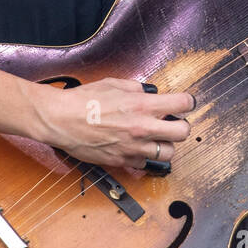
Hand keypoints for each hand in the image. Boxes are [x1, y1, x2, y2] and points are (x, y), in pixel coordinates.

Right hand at [33, 77, 193, 174]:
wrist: (60, 120)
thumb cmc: (83, 100)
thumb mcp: (113, 84)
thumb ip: (136, 88)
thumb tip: (148, 93)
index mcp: (142, 105)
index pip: (183, 104)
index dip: (187, 102)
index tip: (184, 103)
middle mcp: (142, 127)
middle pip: (183, 133)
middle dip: (181, 127)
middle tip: (172, 124)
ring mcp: (133, 147)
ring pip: (168, 153)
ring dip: (165, 145)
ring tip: (155, 139)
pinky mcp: (122, 160)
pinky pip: (145, 163)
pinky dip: (144, 156)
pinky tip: (136, 147)